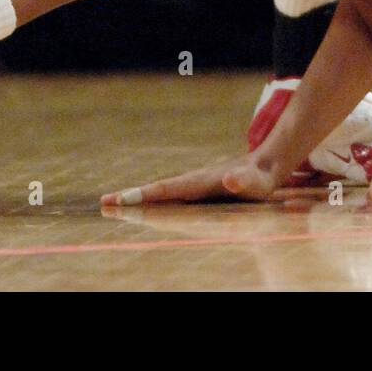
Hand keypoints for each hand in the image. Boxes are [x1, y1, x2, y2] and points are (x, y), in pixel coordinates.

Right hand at [101, 153, 283, 205]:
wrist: (268, 163)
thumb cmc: (262, 178)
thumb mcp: (257, 182)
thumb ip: (244, 181)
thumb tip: (229, 178)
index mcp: (202, 182)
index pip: (169, 189)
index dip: (146, 195)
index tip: (122, 200)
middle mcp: (194, 181)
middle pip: (158, 190)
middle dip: (131, 197)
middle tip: (103, 203)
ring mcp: (194, 185)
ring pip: (161, 192)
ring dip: (137, 199)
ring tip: (111, 205)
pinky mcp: (198, 189)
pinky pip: (169, 196)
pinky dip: (150, 200)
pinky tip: (139, 207)